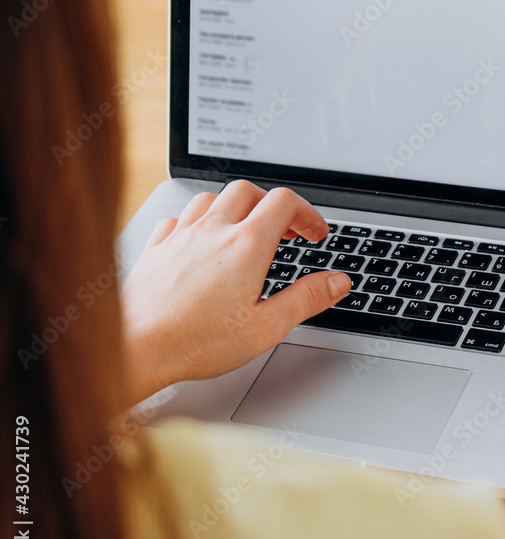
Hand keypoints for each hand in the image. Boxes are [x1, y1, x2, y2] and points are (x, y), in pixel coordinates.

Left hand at [121, 181, 350, 401]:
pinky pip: (178, 219)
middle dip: (272, 205)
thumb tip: (337, 282)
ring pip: (211, 199)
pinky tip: (200, 242)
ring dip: (235, 208)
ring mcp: (180, 237)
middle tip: (286, 231)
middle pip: (248, 191)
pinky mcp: (156, 249)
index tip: (315, 234)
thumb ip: (306, 299)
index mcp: (246, 246)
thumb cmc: (195, 342)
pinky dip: (197, 223)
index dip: (308, 214)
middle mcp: (212, 232)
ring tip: (245, 231)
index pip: (284, 203)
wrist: (133, 347)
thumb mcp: (266, 327)